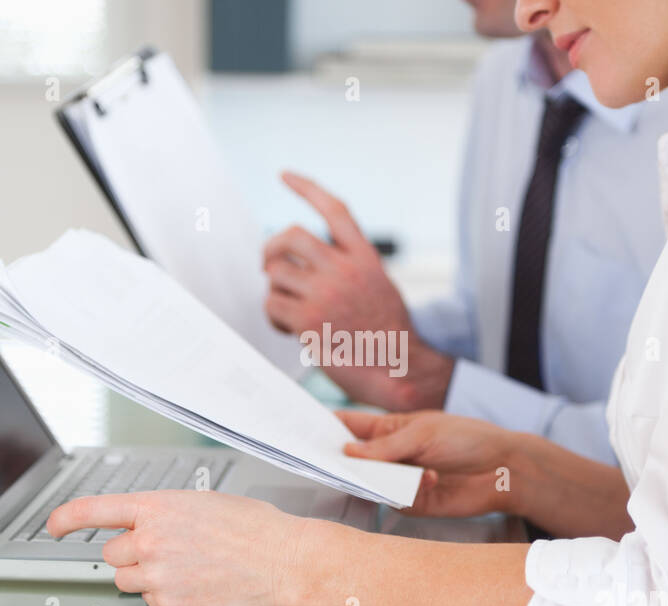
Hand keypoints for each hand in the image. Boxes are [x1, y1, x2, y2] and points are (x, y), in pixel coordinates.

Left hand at [46, 490, 308, 605]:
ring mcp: (158, 575)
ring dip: (146, 576)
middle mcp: (151, 540)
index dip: (66, 519)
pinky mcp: (170, 604)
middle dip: (132, 554)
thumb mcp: (204, 504)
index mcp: (158, 507)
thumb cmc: (256, 530)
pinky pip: (150, 603)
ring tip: (185, 569)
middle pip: (112, 553)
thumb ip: (166, 514)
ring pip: (126, 581)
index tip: (54, 526)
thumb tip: (150, 524)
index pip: (93, 510)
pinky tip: (197, 584)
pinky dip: (167, 597)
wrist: (285, 561)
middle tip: (166, 552)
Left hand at [263, 171, 453, 410]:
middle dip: (271, 247)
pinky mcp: (308, 321)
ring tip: (290, 311)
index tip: (284, 175)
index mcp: (365, 257)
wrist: (398, 368)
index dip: (306, 188)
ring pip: (275, 274)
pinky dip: (274, 317)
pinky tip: (290, 330)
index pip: (334, 210)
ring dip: (275, 291)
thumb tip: (302, 260)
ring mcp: (325, 294)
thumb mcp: (378, 284)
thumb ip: (348, 266)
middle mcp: (344, 270)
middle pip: (291, 236)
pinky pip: (271, 305)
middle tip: (268, 264)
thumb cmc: (386, 331)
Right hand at [338, 409, 524, 517]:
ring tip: (388, 471)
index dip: (327, 428)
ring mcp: (398, 480)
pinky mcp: (412, 503)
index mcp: (389, 429)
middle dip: (339, 461)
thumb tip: (347, 453)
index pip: (350, 427)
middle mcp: (389, 456)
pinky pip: (393, 500)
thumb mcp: (423, 433)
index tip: (304, 431)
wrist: (503, 470)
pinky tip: (430, 479)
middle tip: (324, 462)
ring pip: (370, 483)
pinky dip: (406, 492)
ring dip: (375, 478)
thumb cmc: (467, 439)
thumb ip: (385, 447)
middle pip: (353, 460)